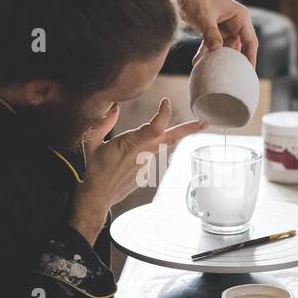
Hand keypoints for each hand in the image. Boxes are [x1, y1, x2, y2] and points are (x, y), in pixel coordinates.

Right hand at [70, 99, 206, 244]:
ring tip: (175, 134)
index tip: (165, 102)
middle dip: (189, 130)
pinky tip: (130, 159)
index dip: (164, 114)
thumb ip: (104, 123)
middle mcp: (144, 153)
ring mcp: (148, 164)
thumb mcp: (92, 142)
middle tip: (205, 123)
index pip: (154, 127)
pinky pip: (151, 155)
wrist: (99, 195)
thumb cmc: (95, 168)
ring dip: (169, 137)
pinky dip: (147, 151)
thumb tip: (115, 107)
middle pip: (171, 138)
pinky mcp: (147, 172)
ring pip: (162, 145)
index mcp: (131, 143)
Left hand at [173, 0, 258, 66]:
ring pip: (224, 48)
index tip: (248, 73)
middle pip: (238, 47)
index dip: (250, 58)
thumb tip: (216, 51)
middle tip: (225, 75)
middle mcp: (235, 22)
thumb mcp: (204, 16)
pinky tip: (196, 61)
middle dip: (230, 60)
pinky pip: (212, 45)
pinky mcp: (212, 29)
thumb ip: (211, 34)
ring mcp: (224, 26)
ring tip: (205, 67)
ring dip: (215, 57)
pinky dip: (206, 53)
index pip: (250, 41)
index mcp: (240, 16)